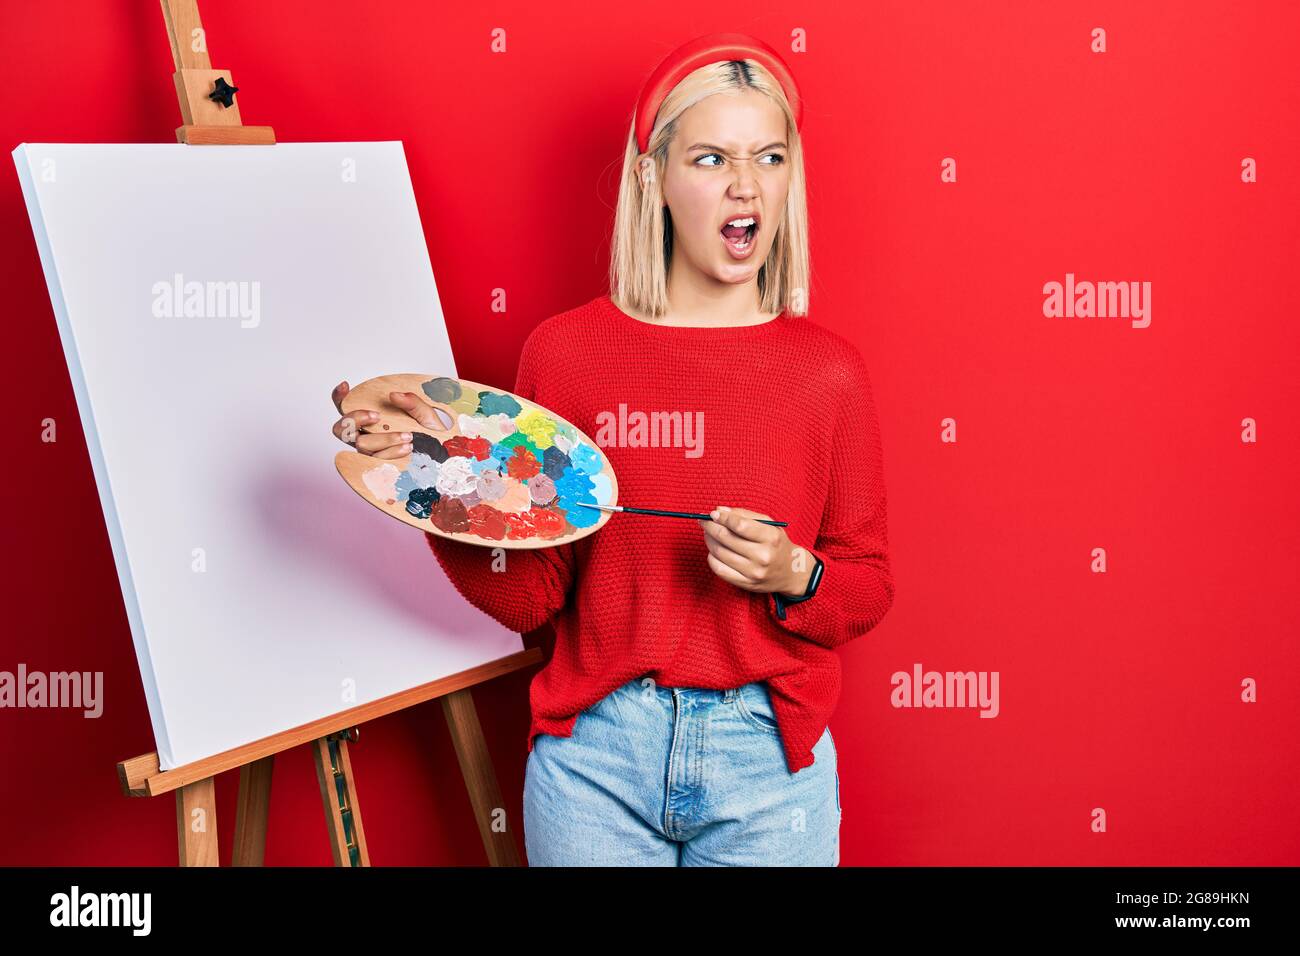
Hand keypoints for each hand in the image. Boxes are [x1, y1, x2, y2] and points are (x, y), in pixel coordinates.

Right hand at [330, 380, 445, 459]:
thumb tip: (394, 395)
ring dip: (384, 438)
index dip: (340, 397)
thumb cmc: (428, 433)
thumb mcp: (424, 413)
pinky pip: (376, 460)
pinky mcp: (377, 466)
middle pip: (340, 429)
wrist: (439, 455)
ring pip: (361, 444)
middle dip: (354, 419)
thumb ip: (411, 402)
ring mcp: (369, 451)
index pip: (346, 406)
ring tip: (408, 435)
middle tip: (377, 416)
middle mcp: (365, 434)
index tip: (346, 386)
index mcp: (370, 417)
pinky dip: (392, 452)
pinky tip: (407, 447)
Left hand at [698, 505, 813, 596]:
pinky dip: (711, 558)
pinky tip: (713, 551)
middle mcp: (763, 556)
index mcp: (771, 537)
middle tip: (704, 522)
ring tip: (708, 534)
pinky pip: (719, 570)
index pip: (739, 525)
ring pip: (720, 553)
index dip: (723, 518)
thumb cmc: (776, 544)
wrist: (791, 572)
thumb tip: (719, 510)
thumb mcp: (769, 524)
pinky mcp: (746, 584)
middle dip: (710, 527)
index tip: (713, 513)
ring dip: (709, 541)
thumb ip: (744, 515)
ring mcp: (754, 572)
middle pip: (726, 538)